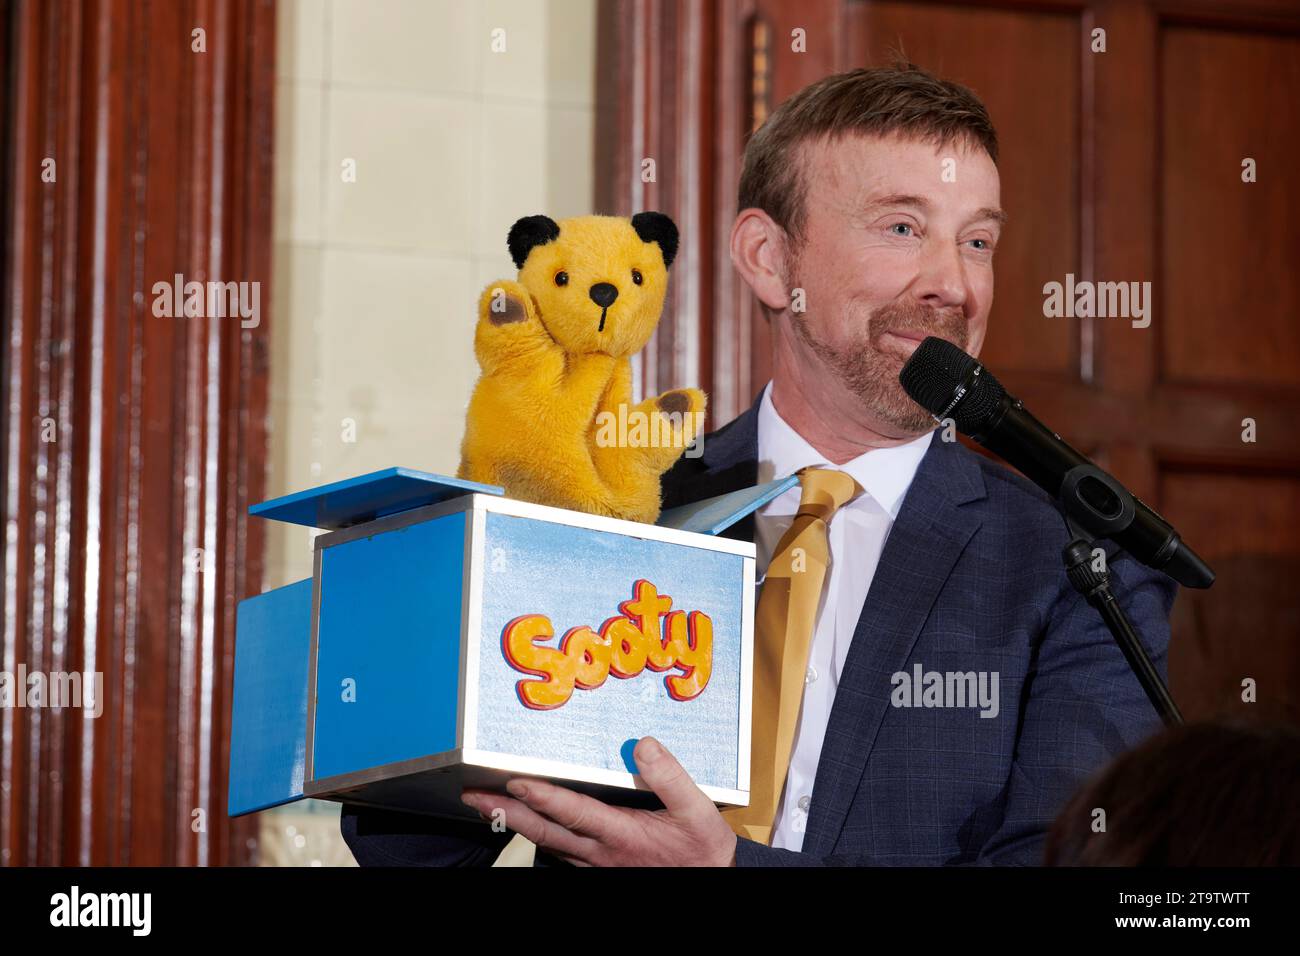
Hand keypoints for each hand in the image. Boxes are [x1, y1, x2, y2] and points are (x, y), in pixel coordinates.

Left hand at [461, 737, 736, 865]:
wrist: (710, 881)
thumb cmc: (702, 850)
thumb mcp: (698, 812)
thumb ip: (671, 778)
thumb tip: (644, 745)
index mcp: (622, 834)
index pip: (573, 812)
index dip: (542, 797)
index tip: (514, 782)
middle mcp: (601, 852)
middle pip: (543, 831)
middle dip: (505, 812)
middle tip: (473, 796)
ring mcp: (596, 863)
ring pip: (546, 842)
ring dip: (514, 823)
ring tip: (488, 804)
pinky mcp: (599, 868)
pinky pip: (559, 851)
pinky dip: (536, 835)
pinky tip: (524, 823)